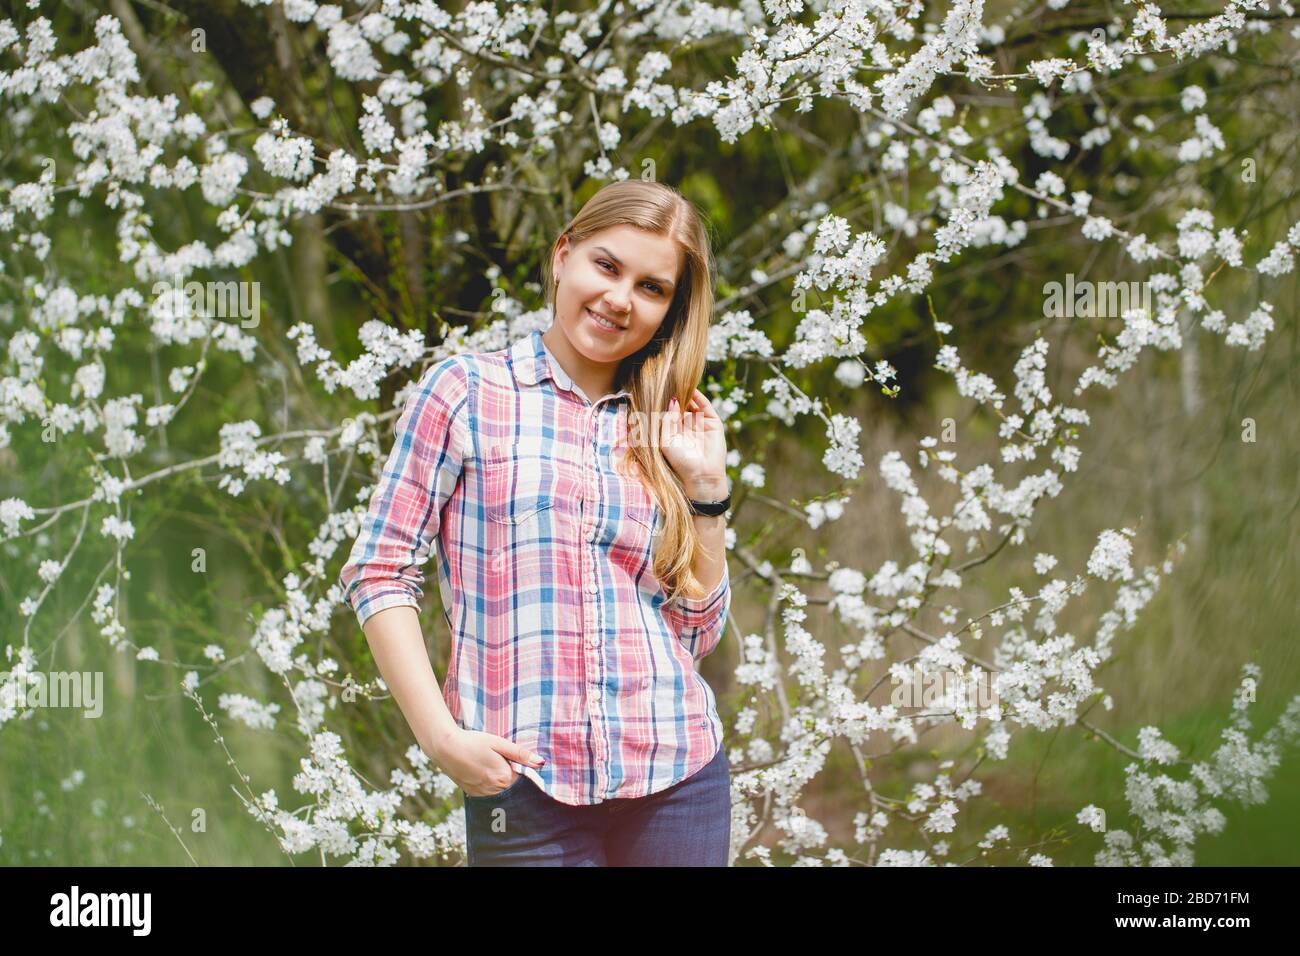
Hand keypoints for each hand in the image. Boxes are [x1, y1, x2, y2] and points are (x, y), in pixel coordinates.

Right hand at [429, 727, 545, 796]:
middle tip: (502, 760)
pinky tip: (483, 771)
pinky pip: (489, 793)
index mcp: (504, 777)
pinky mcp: (472, 794)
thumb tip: (541, 763)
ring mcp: (482, 794)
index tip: (519, 761)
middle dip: (513, 776)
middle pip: (513, 787)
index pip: (524, 780)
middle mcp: (494, 790)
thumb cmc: (473, 742)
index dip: (524, 770)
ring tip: (490, 764)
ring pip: (501, 791)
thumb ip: (520, 754)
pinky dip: (491, 785)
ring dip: (501, 781)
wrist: (445, 748)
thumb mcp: (498, 743)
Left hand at [660, 388, 727, 496]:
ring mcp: (700, 422)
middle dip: (675, 393)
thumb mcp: (666, 440)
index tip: (657, 386)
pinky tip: (691, 389)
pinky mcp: (713, 422)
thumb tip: (672, 400)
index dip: (664, 400)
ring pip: (692, 403)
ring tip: (679, 381)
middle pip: (680, 404)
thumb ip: (667, 420)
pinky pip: (705, 406)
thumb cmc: (680, 461)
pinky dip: (699, 396)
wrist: (701, 475)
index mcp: (674, 430)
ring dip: (686, 393)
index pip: (668, 410)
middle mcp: (687, 425)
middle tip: (668, 379)